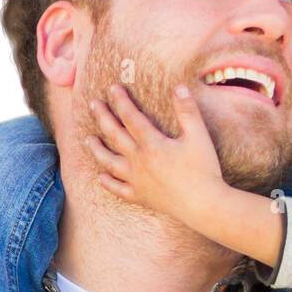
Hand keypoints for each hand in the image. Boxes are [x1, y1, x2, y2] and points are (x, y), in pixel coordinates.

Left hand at [88, 83, 226, 223]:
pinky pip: (118, 189)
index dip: (121, 101)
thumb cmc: (203, 169)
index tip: (113, 88)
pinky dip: (107, 183)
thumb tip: (179, 86)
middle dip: (103, 117)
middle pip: (115, 135)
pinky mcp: (140, 196)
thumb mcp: (198, 136)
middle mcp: (139, 161)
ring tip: (88, 140)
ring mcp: (137, 180)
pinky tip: (101, 176)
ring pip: (109, 162)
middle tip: (93, 104)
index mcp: (152, 144)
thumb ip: (187, 110)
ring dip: (97, 149)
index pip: (131, 117)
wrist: (203, 205)